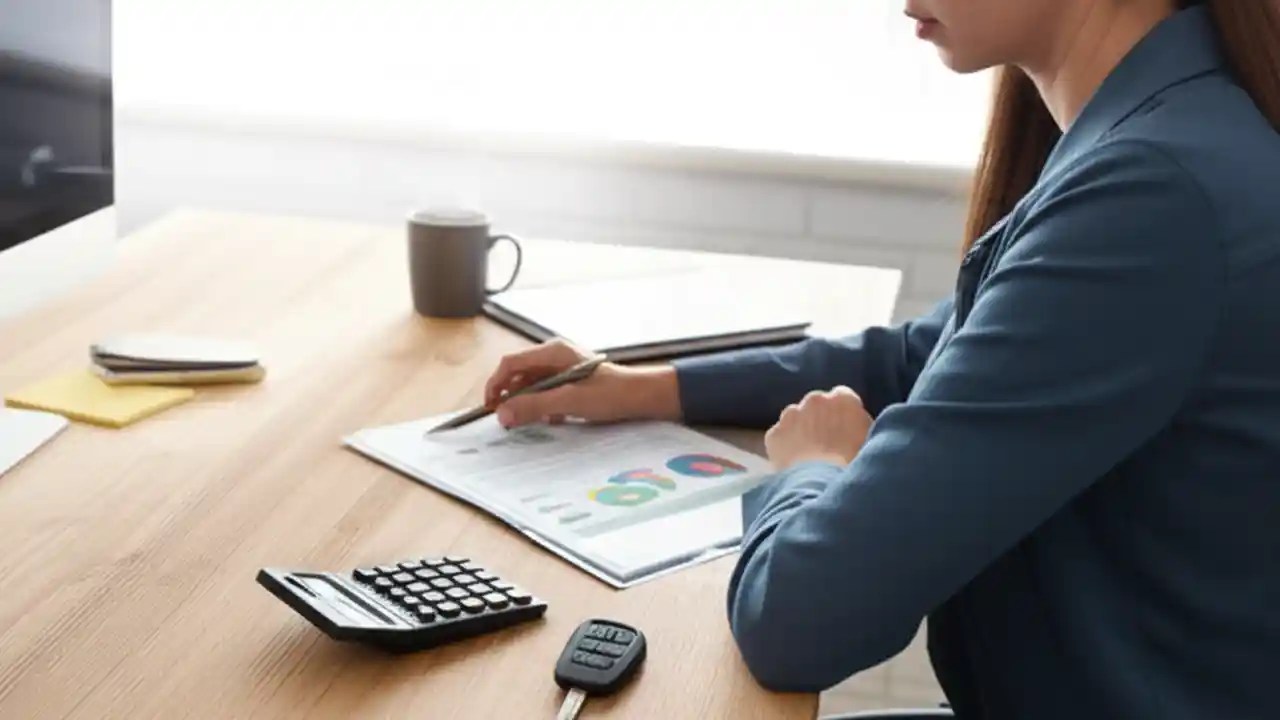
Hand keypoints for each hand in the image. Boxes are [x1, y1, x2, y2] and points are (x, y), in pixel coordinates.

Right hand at [483, 339, 681, 426]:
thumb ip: (535, 406)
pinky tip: (555, 420)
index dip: (496, 384)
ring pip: (532, 386)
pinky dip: (545, 407)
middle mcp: (555, 356)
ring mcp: (563, 368)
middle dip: (511, 397)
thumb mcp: (570, 401)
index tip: (491, 407)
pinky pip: (547, 393)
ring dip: (529, 404)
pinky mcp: (571, 382)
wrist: (643, 397)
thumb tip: (503, 413)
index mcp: (553, 352)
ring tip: (533, 421)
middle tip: (508, 420)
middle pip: (519, 375)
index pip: (511, 363)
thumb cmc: (611, 393)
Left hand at [764, 386, 872, 470]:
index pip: (843, 398)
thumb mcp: (870, 442)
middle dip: (820, 419)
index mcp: (843, 399)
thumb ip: (860, 426)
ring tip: (808, 456)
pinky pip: (780, 437)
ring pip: (795, 418)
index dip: (844, 415)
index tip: (845, 431)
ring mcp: (790, 415)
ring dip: (800, 430)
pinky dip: (784, 446)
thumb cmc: (854, 465)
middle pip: (817, 405)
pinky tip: (793, 464)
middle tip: (826, 444)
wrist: (821, 486)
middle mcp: (815, 399)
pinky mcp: (773, 433)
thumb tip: (854, 426)